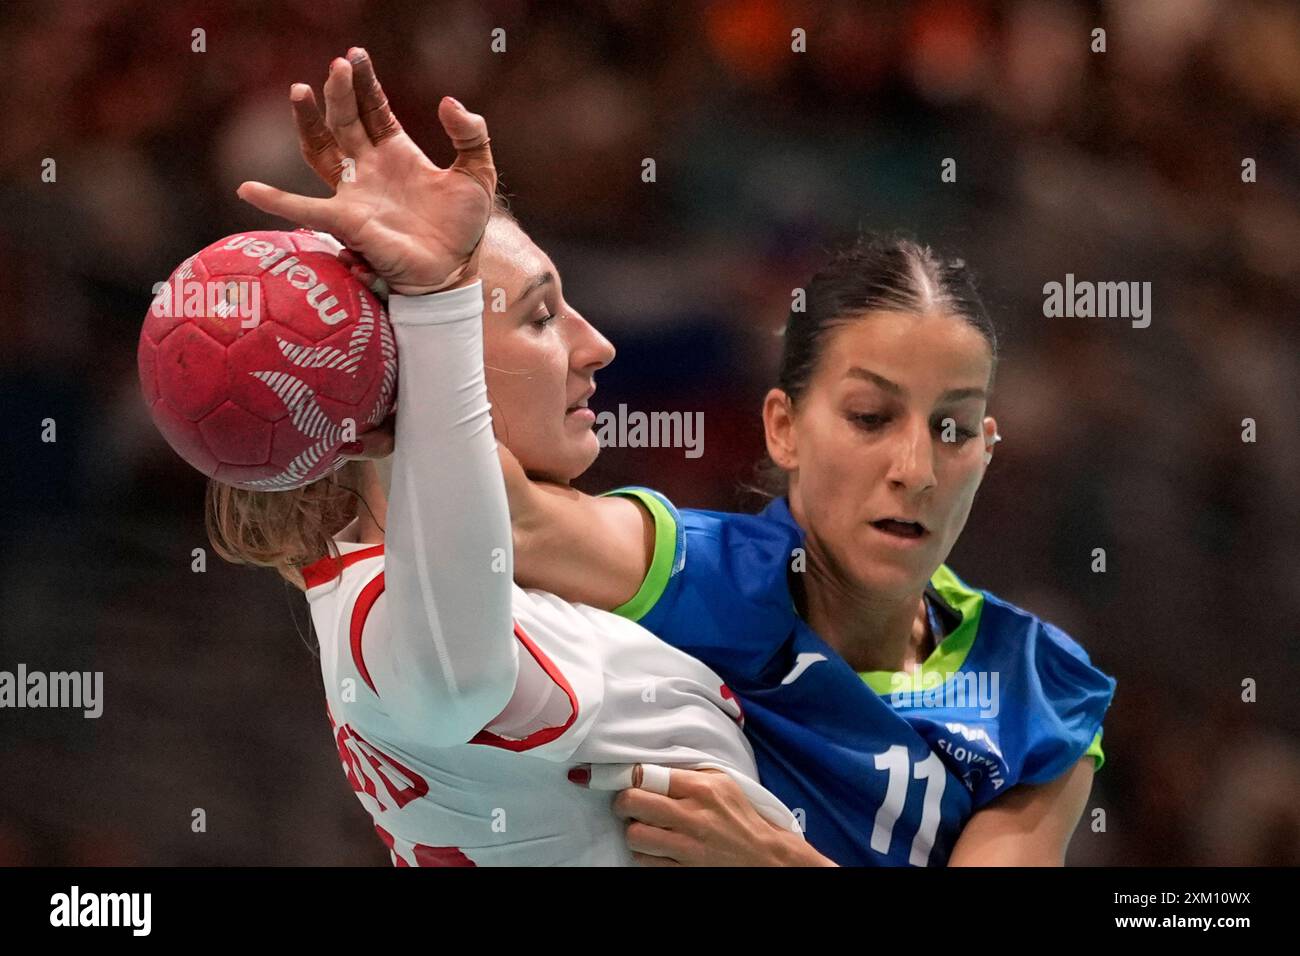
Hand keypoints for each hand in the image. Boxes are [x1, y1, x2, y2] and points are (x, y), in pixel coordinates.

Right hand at [237, 47, 495, 294]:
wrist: (454, 271)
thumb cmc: (463, 227)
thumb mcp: (478, 173)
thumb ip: (471, 134)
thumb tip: (448, 102)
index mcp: (397, 153)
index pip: (373, 108)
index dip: (364, 82)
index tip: (355, 55)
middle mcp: (369, 169)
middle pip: (344, 121)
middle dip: (339, 91)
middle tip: (337, 65)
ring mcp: (354, 194)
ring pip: (320, 150)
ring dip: (308, 122)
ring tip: (300, 90)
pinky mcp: (346, 222)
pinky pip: (304, 210)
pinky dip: (274, 201)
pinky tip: (247, 190)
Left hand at [575, 764, 835, 865]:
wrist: (764, 857)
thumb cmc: (740, 816)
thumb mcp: (721, 783)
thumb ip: (688, 774)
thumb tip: (648, 766)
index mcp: (700, 787)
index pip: (646, 775)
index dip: (618, 776)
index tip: (594, 775)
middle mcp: (691, 815)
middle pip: (632, 803)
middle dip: (622, 802)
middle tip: (626, 803)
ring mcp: (687, 847)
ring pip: (634, 835)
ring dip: (633, 831)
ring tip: (643, 827)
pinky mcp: (684, 870)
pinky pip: (645, 862)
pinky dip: (644, 854)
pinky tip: (655, 848)